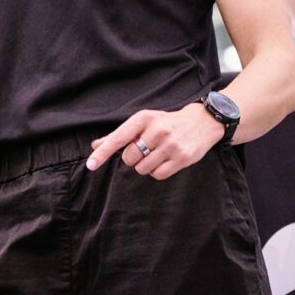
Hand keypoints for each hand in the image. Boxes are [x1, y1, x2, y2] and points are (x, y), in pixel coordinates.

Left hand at [86, 103, 223, 179]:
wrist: (203, 121)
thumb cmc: (168, 122)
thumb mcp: (144, 122)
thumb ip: (120, 135)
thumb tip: (95, 145)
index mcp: (144, 118)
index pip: (118, 138)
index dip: (103, 153)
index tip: (91, 164)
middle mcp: (157, 130)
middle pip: (129, 158)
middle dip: (134, 158)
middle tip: (146, 149)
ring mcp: (170, 145)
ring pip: (143, 168)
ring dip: (146, 165)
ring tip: (158, 153)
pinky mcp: (182, 158)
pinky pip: (158, 175)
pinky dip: (157, 171)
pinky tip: (166, 160)